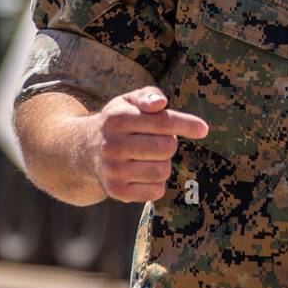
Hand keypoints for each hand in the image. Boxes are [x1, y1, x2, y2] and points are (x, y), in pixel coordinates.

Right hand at [89, 86, 207, 202]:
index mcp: (116, 118)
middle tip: (157, 141)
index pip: (162, 122)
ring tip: (149, 157)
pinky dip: (157, 183)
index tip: (203, 129)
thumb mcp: (128, 100)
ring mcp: (112, 170)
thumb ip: (148, 95)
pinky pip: (156, 191)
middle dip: (169, 143)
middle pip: (166, 148)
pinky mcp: (116, 191)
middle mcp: (111, 145)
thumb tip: (160, 103)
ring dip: (164, 164)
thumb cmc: (119, 121)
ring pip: (162, 171)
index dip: (186, 125)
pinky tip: (144, 173)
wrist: (85, 149)